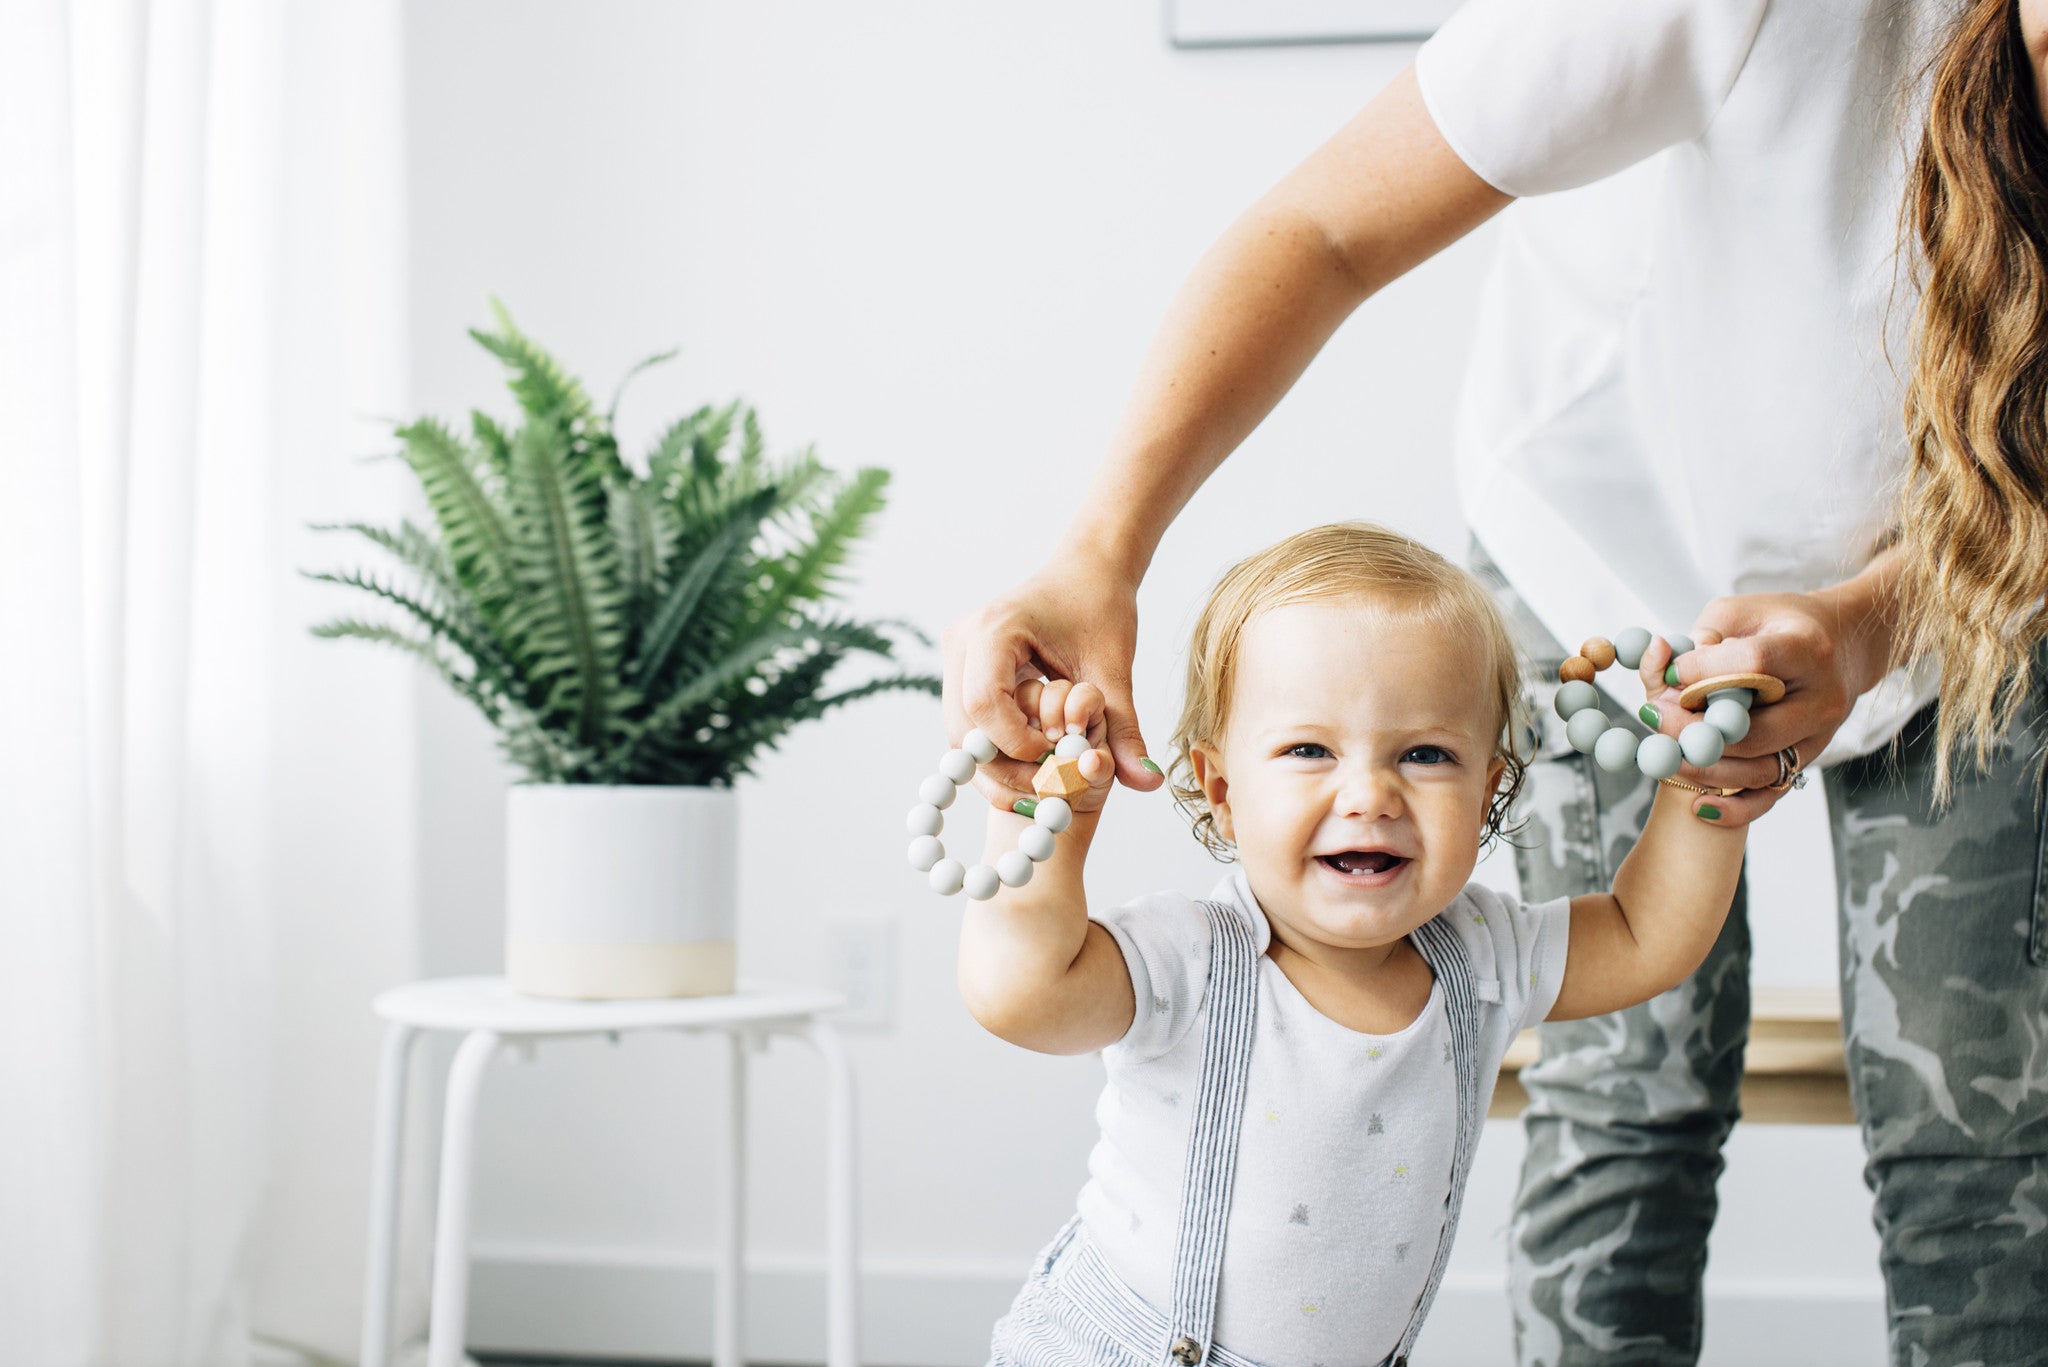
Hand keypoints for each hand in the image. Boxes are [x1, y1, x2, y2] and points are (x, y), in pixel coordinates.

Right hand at [942, 556, 1164, 809]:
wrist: (1085, 573)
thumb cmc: (1100, 610)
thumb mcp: (1114, 670)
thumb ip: (1123, 728)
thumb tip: (1147, 782)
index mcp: (995, 628)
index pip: (984, 704)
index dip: (1015, 745)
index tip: (1055, 758)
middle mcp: (963, 640)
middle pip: (963, 727)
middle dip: (1004, 766)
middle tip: (1049, 784)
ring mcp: (956, 655)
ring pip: (960, 733)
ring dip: (997, 765)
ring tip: (1044, 775)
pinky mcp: (960, 669)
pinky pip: (967, 724)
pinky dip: (996, 750)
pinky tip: (1032, 760)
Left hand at [1632, 587, 1887, 823]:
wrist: (1842, 645)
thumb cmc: (1780, 624)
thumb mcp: (1741, 611)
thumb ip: (1703, 634)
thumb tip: (1662, 658)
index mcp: (1808, 649)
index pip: (1754, 664)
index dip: (1704, 671)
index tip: (1670, 672)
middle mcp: (1820, 699)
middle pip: (1755, 730)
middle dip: (1693, 729)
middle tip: (1652, 716)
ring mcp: (1818, 736)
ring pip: (1758, 768)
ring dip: (1703, 768)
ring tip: (1664, 751)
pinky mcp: (1808, 760)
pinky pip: (1772, 796)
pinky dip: (1735, 809)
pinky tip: (1699, 807)